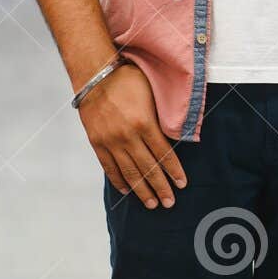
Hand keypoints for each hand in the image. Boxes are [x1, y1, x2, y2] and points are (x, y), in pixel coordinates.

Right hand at [78, 62, 185, 208]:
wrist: (96, 75)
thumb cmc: (129, 78)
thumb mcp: (152, 93)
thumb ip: (162, 116)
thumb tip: (176, 133)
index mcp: (145, 123)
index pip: (164, 154)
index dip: (174, 170)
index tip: (182, 184)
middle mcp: (128, 136)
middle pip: (148, 167)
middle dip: (161, 187)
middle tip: (170, 202)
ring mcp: (111, 141)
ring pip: (129, 172)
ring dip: (142, 190)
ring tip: (152, 203)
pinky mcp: (97, 142)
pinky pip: (109, 167)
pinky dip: (119, 180)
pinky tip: (127, 191)